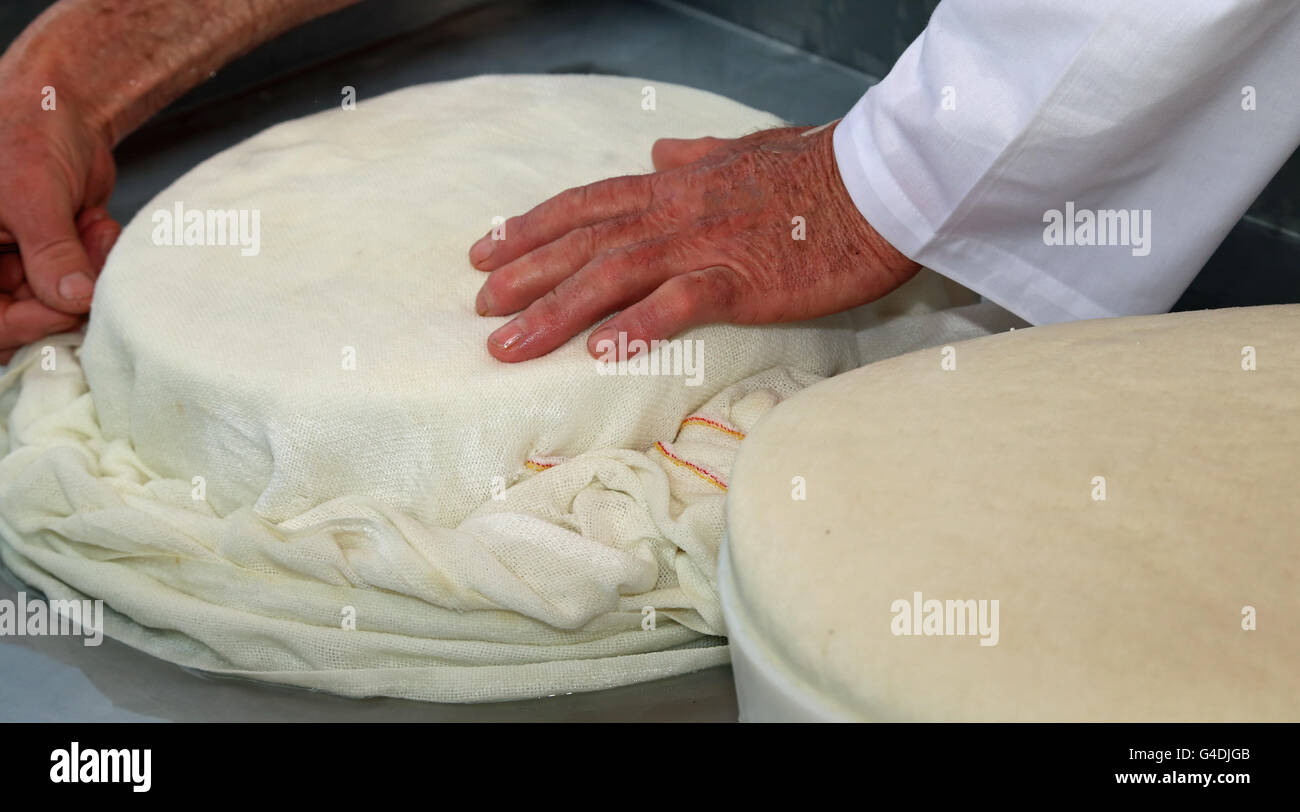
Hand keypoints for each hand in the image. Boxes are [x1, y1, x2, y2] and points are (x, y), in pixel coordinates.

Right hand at [0, 82, 119, 362]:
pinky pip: (78, 283)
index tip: (70, 307)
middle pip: (20, 319)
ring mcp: (15, 263)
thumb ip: (50, 252)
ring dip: (86, 278)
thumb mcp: (32, 194)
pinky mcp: (50, 258)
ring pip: (54, 304)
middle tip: (93, 276)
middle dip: (63, 300)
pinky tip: (99, 226)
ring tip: (95, 233)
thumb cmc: (27, 130)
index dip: (27, 324)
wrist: (63, 105)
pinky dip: (96, 263)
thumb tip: (72, 300)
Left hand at [469, 122, 919, 361]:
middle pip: (582, 243)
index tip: (487, 251)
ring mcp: (706, 245)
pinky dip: (638, 325)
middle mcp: (675, 213)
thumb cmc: (820, 168)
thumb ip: (697, 154)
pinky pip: (681, 303)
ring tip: (509, 345)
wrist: (881, 179)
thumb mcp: (747, 150)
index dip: (531, 228)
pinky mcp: (744, 279)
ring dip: (554, 311)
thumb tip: (658, 154)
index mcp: (676, 185)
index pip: (586, 205)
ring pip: (611, 276)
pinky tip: (602, 351)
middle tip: (478, 307)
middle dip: (523, 275)